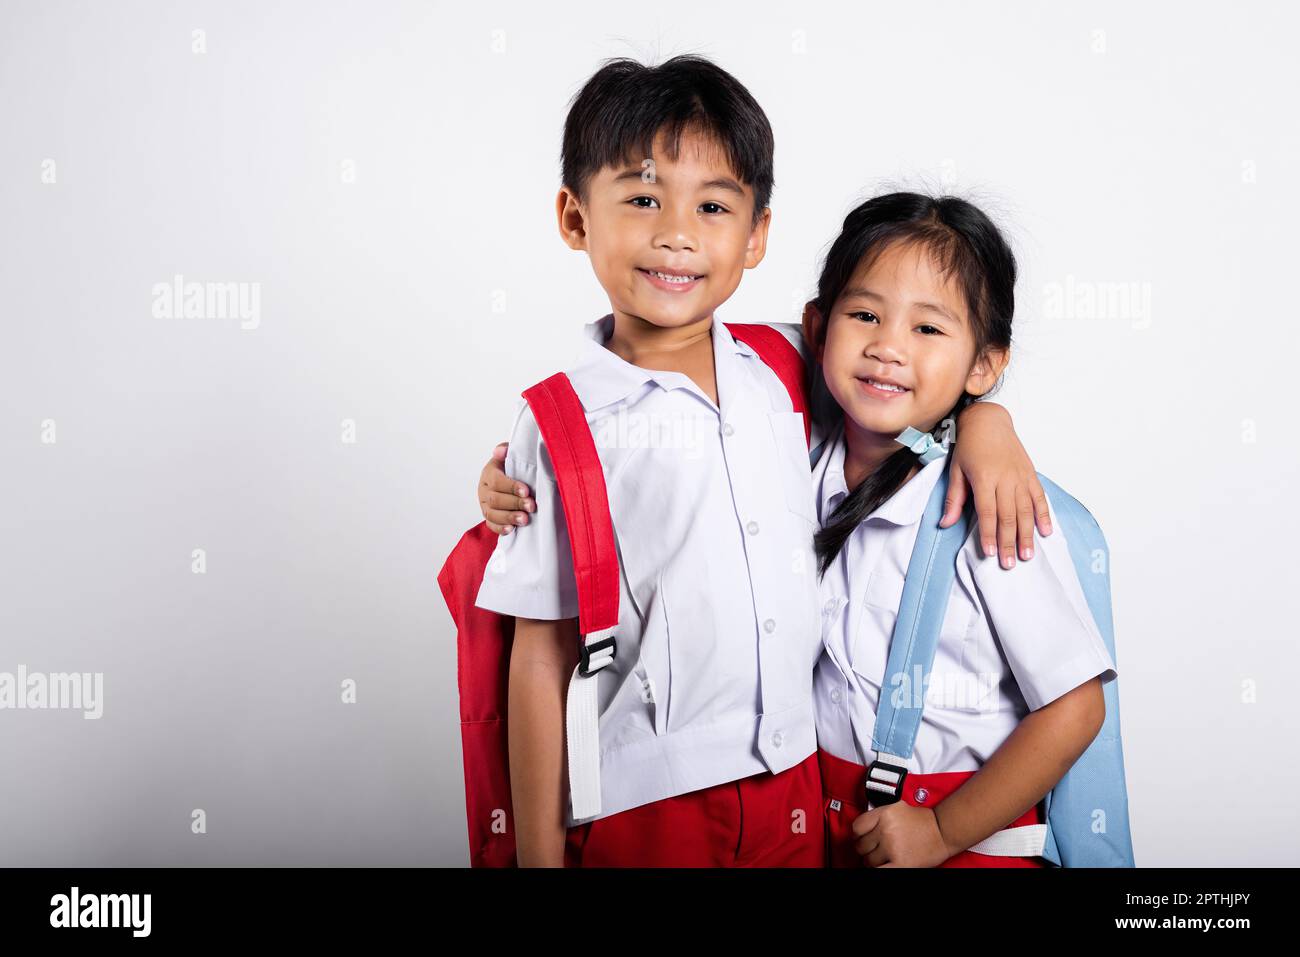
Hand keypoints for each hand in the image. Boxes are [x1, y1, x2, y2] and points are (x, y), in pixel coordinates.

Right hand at [478, 442, 534, 534]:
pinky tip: (512, 529)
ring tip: (524, 520)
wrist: (510, 479)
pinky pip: (491, 525)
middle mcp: (484, 490)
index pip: (496, 481)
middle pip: (495, 499)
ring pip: (492, 514)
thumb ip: (505, 451)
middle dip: (514, 503)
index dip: (511, 486)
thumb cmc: (512, 468)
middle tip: (531, 506)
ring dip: (509, 517)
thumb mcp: (509, 456)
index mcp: (488, 473)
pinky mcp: (489, 517)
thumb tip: (501, 450)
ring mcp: (485, 505)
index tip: (526, 491)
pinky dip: (501, 528)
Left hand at [852, 801, 953, 867]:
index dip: (857, 836)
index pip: (857, 827)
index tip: (860, 839)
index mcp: (884, 813)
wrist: (943, 831)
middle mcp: (886, 829)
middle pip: (862, 846)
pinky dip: (878, 869)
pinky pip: (879, 870)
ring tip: (883, 858)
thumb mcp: (897, 808)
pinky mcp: (900, 863)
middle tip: (873, 850)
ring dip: (873, 861)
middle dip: (866, 850)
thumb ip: (879, 816)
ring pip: (869, 860)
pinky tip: (882, 866)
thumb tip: (863, 829)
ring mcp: (892, 846)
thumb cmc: (923, 821)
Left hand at [941, 403, 1051, 569]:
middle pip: (1009, 516)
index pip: (988, 512)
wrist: (988, 422)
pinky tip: (1046, 532)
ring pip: (1027, 510)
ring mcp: (1020, 477)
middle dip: (1009, 542)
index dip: (989, 534)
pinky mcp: (1031, 474)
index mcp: (985, 478)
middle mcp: (1005, 479)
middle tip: (1010, 563)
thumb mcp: (955, 470)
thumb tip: (944, 523)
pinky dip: (1044, 515)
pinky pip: (1039, 497)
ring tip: (1028, 554)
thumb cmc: (970, 446)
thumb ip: (954, 498)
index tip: (989, 553)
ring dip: (1028, 534)